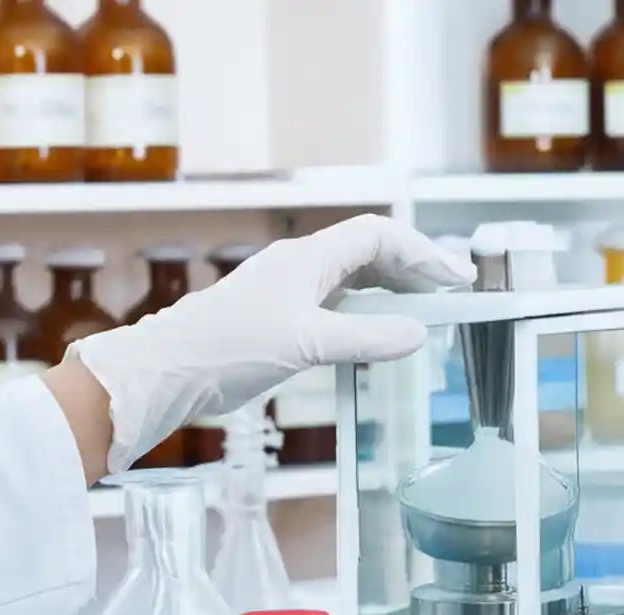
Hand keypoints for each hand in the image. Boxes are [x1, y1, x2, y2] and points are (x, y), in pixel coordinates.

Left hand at [68, 214, 476, 473]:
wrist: (167, 370)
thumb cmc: (228, 348)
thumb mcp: (307, 344)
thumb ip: (366, 337)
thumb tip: (418, 333)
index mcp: (307, 258)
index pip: (378, 235)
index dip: (422, 251)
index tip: (456, 279)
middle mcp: (297, 267)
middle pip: (367, 252)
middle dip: (411, 269)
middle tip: (449, 296)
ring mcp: (283, 291)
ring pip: (348, 279)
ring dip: (387, 291)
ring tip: (421, 314)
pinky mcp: (272, 318)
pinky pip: (330, 304)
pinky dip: (360, 313)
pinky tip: (370, 336)